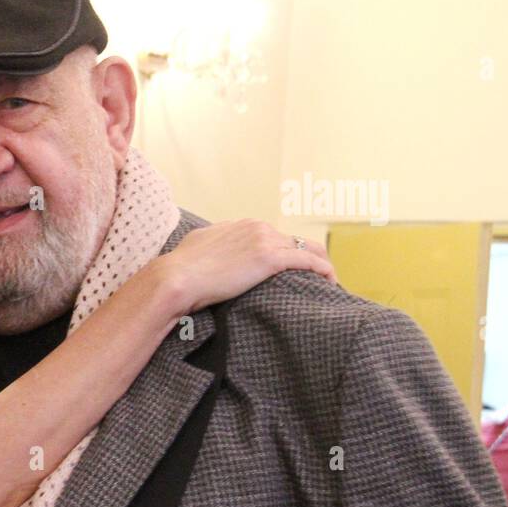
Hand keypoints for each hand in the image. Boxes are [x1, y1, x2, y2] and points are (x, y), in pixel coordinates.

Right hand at [154, 219, 334, 313]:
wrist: (176, 277)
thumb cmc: (180, 269)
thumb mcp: (197, 247)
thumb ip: (212, 244)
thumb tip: (208, 251)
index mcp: (240, 225)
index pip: (273, 235)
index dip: (285, 251)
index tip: (291, 267)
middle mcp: (256, 227)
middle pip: (294, 240)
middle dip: (308, 256)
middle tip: (318, 276)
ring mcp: (264, 241)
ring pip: (307, 248)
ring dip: (321, 264)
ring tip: (329, 281)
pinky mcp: (269, 259)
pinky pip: (307, 261)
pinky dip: (323, 270)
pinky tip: (331, 281)